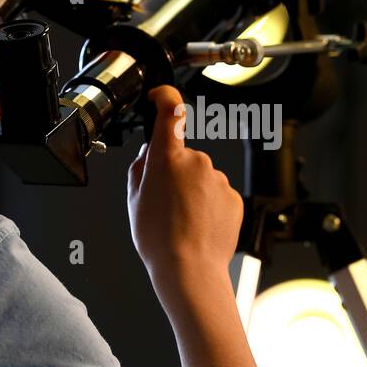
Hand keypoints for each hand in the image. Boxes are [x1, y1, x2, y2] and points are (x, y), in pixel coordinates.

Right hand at [127, 85, 243, 280]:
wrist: (189, 269)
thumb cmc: (159, 239)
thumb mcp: (133, 200)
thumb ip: (140, 169)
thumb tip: (148, 156)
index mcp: (168, 157)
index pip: (170, 109)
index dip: (164, 97)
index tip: (160, 97)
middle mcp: (197, 161)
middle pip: (183, 156)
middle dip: (173, 172)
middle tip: (163, 202)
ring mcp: (218, 178)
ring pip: (201, 177)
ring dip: (191, 192)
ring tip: (181, 220)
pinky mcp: (233, 196)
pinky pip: (216, 194)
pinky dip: (207, 205)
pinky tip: (197, 225)